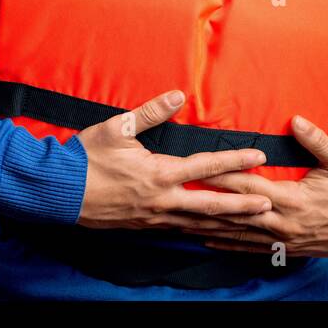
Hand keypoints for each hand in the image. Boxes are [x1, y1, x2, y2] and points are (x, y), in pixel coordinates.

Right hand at [74, 89, 273, 233]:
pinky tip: (211, 232)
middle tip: (269, 206)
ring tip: (250, 223)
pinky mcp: (143, 227)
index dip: (235, 160)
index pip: (206, 166)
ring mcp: (153, 217)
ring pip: (198, 223)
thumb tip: (179, 95)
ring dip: (226, 223)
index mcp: (159, 173)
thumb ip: (152, 112)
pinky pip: (180, 230)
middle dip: (243, 206)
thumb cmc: (86, 157)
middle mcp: (161, 200)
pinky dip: (200, 231)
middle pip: (212, 205)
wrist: (57, 191)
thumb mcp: (118, 128)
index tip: (258, 157)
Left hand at [191, 114, 327, 257]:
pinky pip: (249, 248)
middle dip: (204, 202)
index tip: (197, 167)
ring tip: (181, 220)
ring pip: (238, 233)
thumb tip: (296, 120)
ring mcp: (282, 239)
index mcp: (293, 199)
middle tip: (177, 194)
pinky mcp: (285, 248)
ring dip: (209, 227)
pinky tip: (208, 241)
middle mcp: (282, 222)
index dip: (222, 176)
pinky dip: (227, 244)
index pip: (248, 185)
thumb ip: (317, 141)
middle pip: (235, 211)